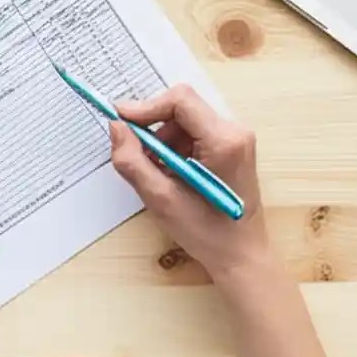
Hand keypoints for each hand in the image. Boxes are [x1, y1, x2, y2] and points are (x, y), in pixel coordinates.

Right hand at [109, 84, 271, 285]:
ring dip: (164, 142)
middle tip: (140, 158)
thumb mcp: (161, 199)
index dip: (146, 107)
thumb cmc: (208, 233)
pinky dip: (176, 149)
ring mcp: (236, 138)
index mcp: (224, 142)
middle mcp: (235, 132)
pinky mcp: (231, 147)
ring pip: (185, 122)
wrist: (241, 255)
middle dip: (154, 130)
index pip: (180, 100)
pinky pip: (194, 134)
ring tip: (160, 176)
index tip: (121, 122)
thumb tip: (116, 127)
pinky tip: (174, 177)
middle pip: (182, 108)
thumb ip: (132, 161)